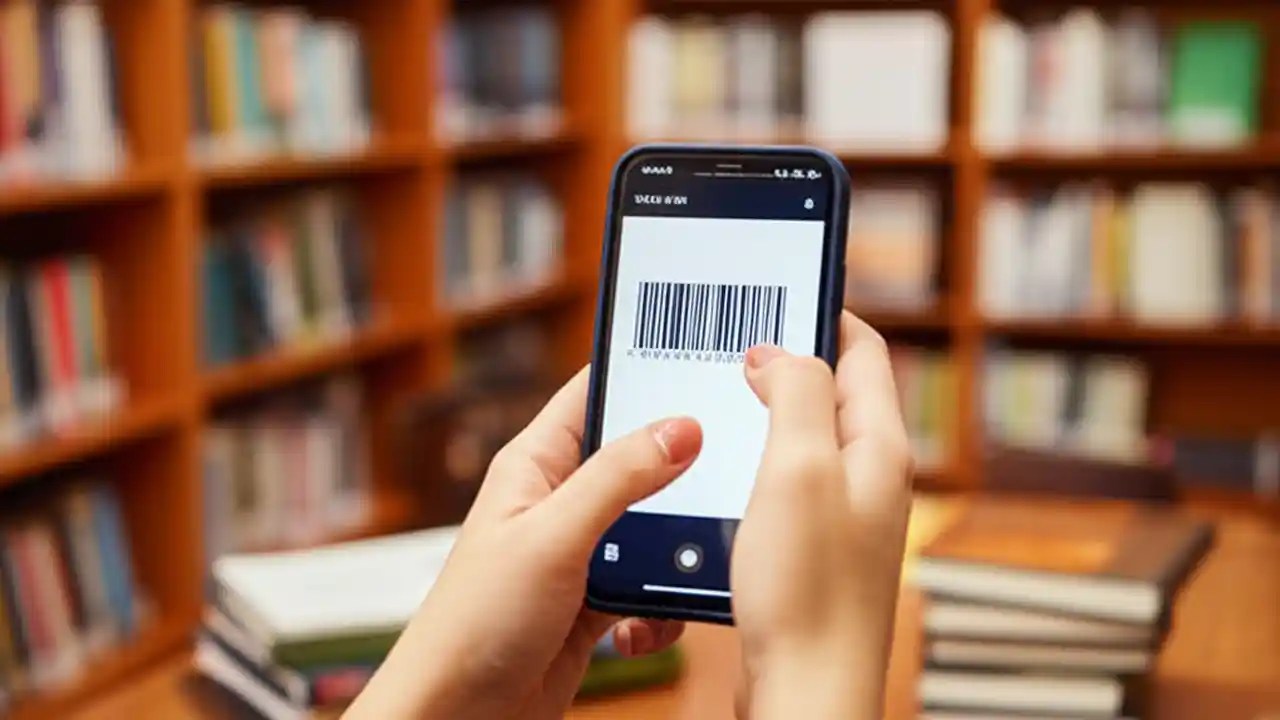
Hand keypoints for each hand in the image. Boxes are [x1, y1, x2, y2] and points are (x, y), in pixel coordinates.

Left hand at [345, 369, 701, 719]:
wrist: (457, 718)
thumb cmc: (473, 624)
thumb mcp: (552, 537)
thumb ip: (618, 479)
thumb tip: (682, 428)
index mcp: (536, 463)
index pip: (594, 392)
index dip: (642, 373)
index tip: (700, 360)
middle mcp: (559, 500)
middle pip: (638, 460)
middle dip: (678, 474)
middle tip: (720, 479)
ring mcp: (580, 551)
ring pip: (654, 527)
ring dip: (671, 552)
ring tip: (670, 575)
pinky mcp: (596, 601)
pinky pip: (651, 585)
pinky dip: (659, 606)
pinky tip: (640, 630)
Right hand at [733, 312, 912, 719]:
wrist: (804, 693)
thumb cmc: (808, 594)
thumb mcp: (799, 469)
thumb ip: (796, 394)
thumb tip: (779, 351)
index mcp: (880, 448)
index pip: (864, 351)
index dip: (823, 310)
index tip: (779, 286)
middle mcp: (868, 478)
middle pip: (832, 392)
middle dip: (785, 358)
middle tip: (733, 339)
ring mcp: (840, 516)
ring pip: (802, 439)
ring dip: (764, 413)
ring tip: (720, 397)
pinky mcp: (811, 550)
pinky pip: (783, 484)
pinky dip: (752, 463)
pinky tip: (719, 472)